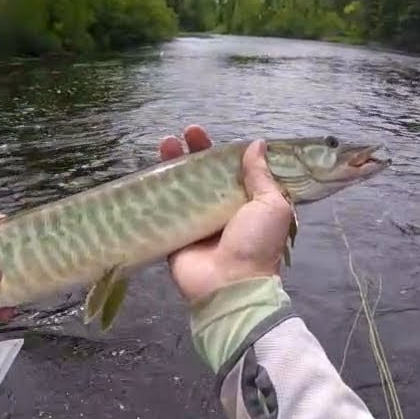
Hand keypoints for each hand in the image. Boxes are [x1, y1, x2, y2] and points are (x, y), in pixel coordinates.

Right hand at [160, 126, 294, 301]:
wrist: (230, 285)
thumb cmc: (257, 244)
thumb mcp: (271, 205)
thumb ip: (262, 176)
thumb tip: (257, 144)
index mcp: (248, 203)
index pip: (233, 170)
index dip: (223, 152)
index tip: (216, 135)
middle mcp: (221, 210)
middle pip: (205, 175)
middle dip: (195, 152)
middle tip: (187, 132)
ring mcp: (197, 223)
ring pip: (182, 187)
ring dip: (173, 164)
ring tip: (165, 142)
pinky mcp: (175, 235)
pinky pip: (163, 209)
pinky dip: (155, 191)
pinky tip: (148, 171)